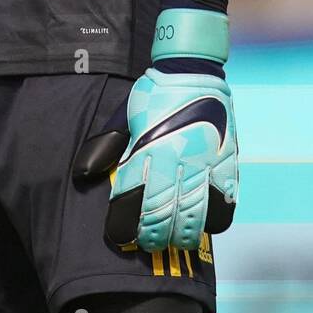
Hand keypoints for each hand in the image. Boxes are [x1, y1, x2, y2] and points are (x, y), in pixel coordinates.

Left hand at [72, 9, 237, 251]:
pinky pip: (225, 203)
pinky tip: (205, 223)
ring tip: (174, 240)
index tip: (121, 235)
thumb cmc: (154, 94)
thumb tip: (84, 174)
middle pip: (163, 214)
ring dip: (182, 234)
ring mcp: (205, 163)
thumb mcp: (123, 115)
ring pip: (194, 215)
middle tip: (148, 244)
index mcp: (147, 147)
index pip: (132, 199)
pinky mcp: (228, 163)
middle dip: (153, 236)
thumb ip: (105, 145)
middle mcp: (177, 158)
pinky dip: (214, 220)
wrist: (192, 69)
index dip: (126, 225)